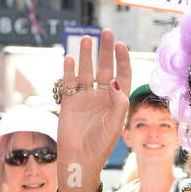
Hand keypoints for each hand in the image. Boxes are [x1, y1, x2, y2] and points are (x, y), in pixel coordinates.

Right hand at [56, 31, 131, 191]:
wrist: (79, 159)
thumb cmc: (100, 146)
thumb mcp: (114, 124)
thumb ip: (118, 102)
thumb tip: (115, 79)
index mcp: (116, 102)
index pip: (121, 75)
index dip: (122, 60)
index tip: (120, 45)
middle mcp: (101, 97)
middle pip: (104, 68)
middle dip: (105, 50)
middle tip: (106, 32)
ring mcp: (85, 98)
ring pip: (86, 71)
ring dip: (86, 55)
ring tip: (86, 39)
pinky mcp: (69, 102)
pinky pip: (69, 82)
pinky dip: (68, 70)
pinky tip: (69, 59)